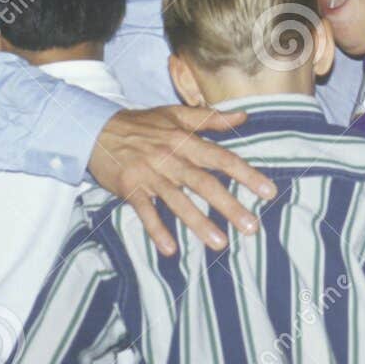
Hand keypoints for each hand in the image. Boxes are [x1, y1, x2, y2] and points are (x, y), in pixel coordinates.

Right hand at [88, 106, 276, 255]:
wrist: (95, 128)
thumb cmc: (142, 124)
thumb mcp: (176, 113)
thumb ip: (211, 118)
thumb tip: (244, 117)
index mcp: (185, 140)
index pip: (222, 158)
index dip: (246, 174)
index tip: (268, 192)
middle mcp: (171, 158)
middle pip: (205, 184)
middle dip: (230, 206)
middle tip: (252, 227)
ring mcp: (150, 175)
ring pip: (178, 201)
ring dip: (199, 223)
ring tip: (220, 243)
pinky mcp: (130, 189)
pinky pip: (145, 212)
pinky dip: (156, 230)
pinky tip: (170, 249)